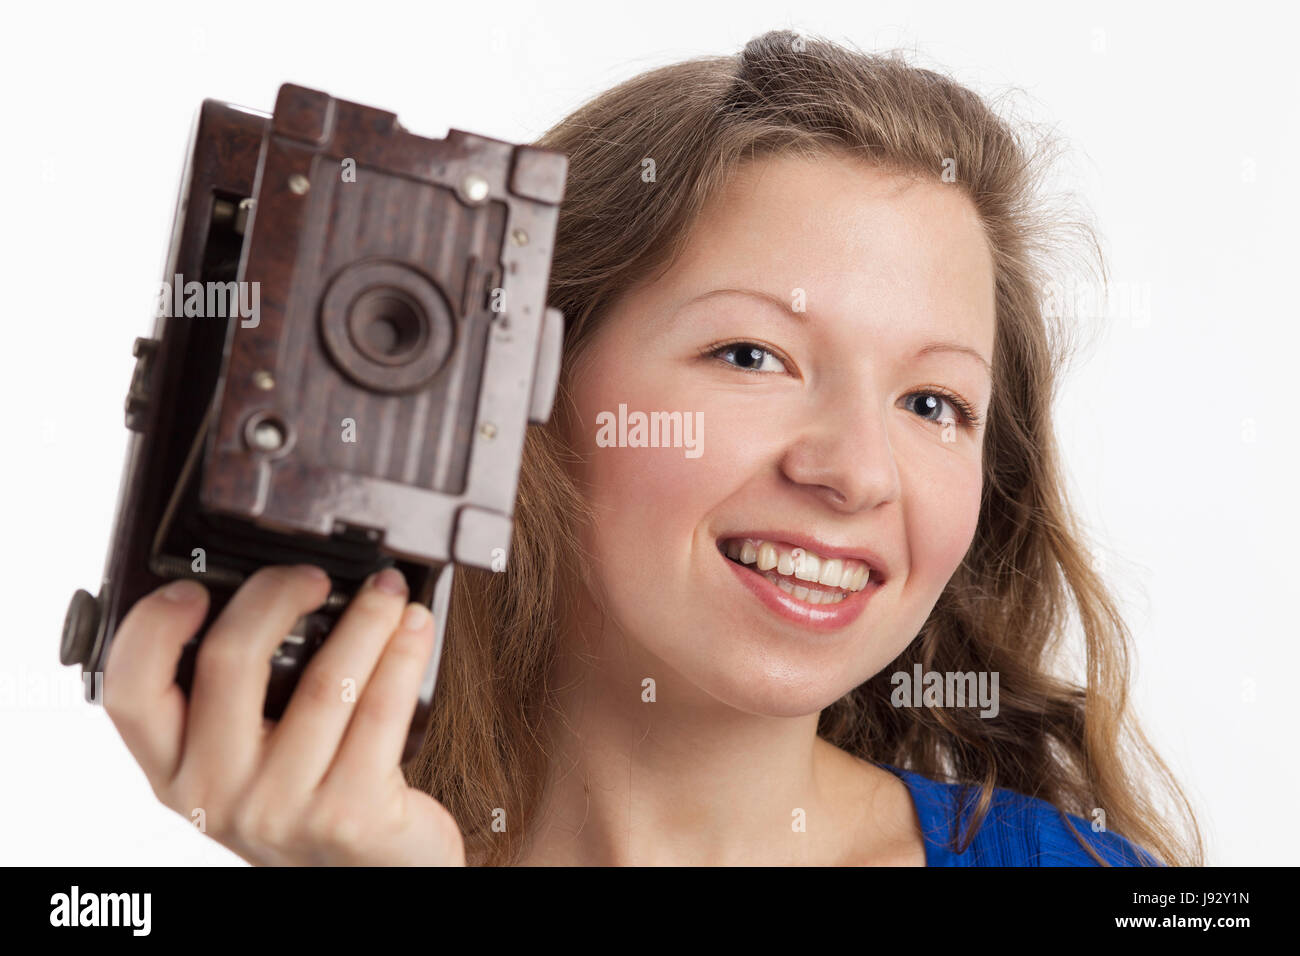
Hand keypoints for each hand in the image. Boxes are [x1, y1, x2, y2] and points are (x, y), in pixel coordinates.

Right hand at [103, 564, 465, 865]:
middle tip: (313, 576)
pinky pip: (381, 711)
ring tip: (387, 589)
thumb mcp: (244, 761)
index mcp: (174, 772)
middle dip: (278, 594)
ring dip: (365, 618)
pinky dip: (403, 654)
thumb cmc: (307, 801)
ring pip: (325, 682)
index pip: (130, 693)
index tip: (194, 588)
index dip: (154, 628)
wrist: (367, 876)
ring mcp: (282, 808)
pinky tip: (414, 627)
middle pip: (229, 664)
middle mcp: (215, 795)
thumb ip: (234, 698)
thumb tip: (265, 589)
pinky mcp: (350, 815)